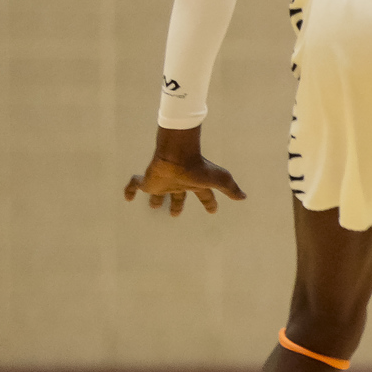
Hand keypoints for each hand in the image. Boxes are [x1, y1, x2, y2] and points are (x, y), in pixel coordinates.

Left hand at [124, 126, 245, 216]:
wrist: (177, 156)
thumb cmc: (198, 168)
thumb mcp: (219, 180)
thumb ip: (230, 189)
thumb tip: (244, 197)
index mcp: (195, 184)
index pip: (204, 195)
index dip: (209, 204)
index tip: (213, 210)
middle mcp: (179, 184)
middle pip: (178, 195)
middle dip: (178, 204)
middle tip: (175, 214)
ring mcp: (163, 182)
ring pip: (159, 192)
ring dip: (156, 199)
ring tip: (154, 206)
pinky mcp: (149, 181)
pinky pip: (136, 185)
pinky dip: (129, 190)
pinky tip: (127, 198)